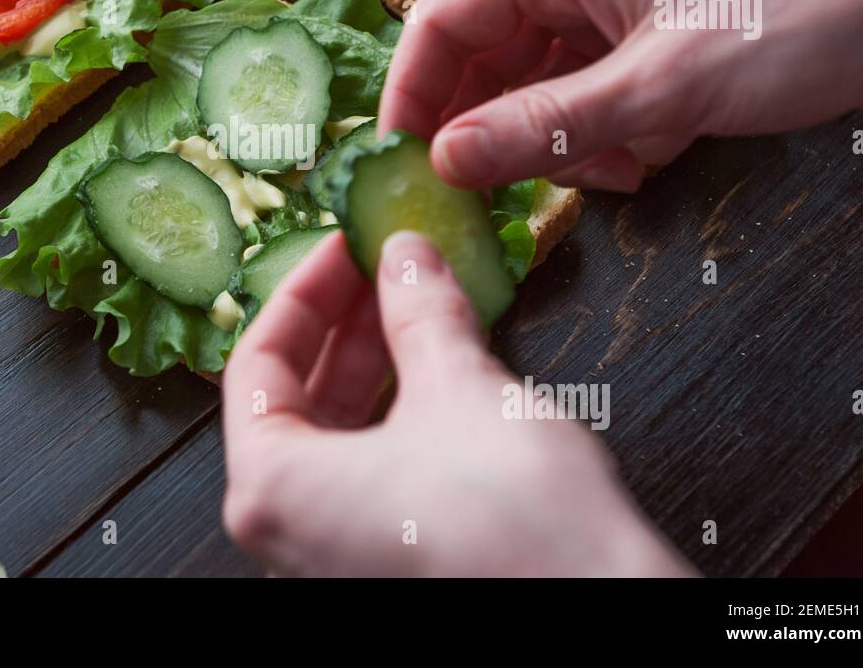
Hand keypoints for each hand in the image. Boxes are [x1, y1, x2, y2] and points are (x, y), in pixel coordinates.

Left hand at [220, 230, 691, 576]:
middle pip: (292, 400)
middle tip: (384, 271)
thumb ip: (420, 313)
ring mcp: (332, 555)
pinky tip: (435, 373)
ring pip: (332, 438)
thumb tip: (405, 258)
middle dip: (343, 327)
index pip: (257, 361)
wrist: (604, 615)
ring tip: (416, 309)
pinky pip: (365, 475)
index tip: (344, 248)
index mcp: (272, 489)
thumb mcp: (462, 390)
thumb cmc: (519, 529)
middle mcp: (287, 532)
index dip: (307, 291)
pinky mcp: (382, 565)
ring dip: (373, 367)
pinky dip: (393, 417)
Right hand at [380, 0, 862, 190]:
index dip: (411, 93)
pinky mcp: (648, 40)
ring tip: (620, 165)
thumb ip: (542, 127)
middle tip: (506, 190)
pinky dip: (607, 135)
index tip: (401, 162)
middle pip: (489, 61)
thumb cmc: (787, 22)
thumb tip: (445, 161)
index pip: (443, 21)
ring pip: (540, 88)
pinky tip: (651, 153)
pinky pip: (590, 97)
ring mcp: (612, 8)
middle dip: (500, 129)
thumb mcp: (655, 90)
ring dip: (565, 140)